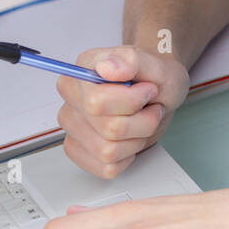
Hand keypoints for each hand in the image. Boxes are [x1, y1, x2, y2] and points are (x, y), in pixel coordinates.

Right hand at [55, 45, 190, 178]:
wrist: (158, 94)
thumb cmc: (152, 78)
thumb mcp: (152, 63)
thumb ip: (130, 61)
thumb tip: (106, 67)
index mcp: (80, 74)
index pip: (96, 102)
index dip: (131, 101)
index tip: (147, 90)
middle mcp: (70, 101)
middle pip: (108, 129)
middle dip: (141, 121)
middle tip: (149, 106)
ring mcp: (72, 129)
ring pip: (108, 151)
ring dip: (137, 138)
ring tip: (142, 121)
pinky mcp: (79, 151)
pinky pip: (106, 168)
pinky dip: (128, 156)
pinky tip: (130, 138)